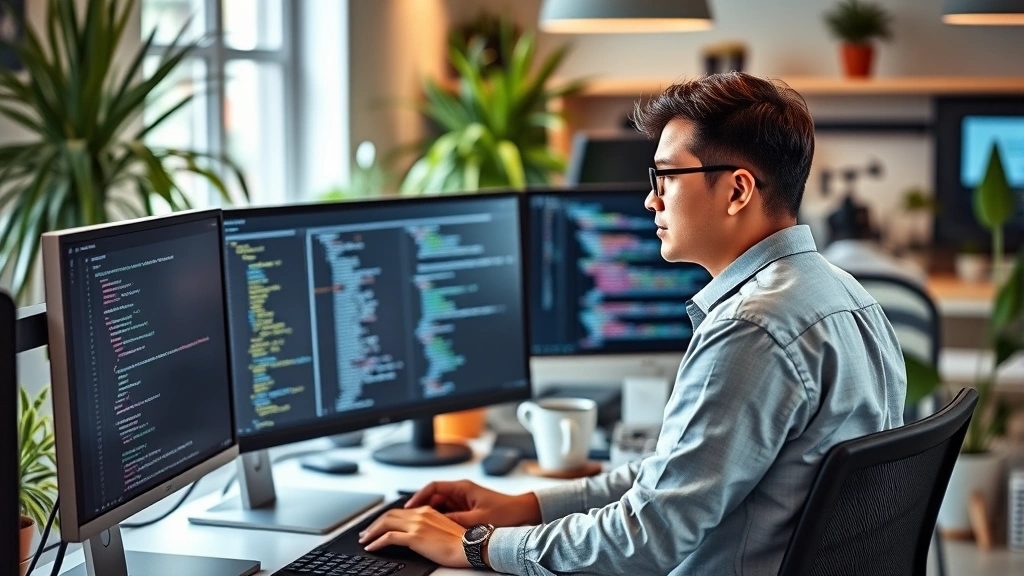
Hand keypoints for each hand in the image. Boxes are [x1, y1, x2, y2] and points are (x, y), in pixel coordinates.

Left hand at [358, 506, 470, 567]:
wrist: (469, 547)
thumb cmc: (461, 542)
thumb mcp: (443, 528)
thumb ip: (429, 526)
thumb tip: (417, 534)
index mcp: (427, 511)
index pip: (399, 511)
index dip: (385, 518)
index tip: (377, 525)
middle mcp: (420, 514)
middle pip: (389, 515)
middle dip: (374, 524)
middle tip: (366, 533)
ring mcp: (416, 525)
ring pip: (385, 523)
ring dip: (372, 532)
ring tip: (365, 540)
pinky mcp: (414, 537)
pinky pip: (388, 537)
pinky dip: (376, 541)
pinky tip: (372, 547)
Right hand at [405, 480, 540, 527]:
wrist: (523, 514)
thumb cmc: (506, 512)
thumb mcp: (477, 520)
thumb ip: (455, 520)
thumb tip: (436, 523)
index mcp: (463, 488)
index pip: (433, 487)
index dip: (418, 496)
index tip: (409, 507)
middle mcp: (462, 492)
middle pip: (434, 497)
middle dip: (422, 508)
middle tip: (411, 520)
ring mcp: (464, 501)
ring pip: (441, 506)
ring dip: (431, 515)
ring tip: (421, 526)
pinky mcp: (468, 510)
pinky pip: (449, 513)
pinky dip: (441, 520)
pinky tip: (437, 530)